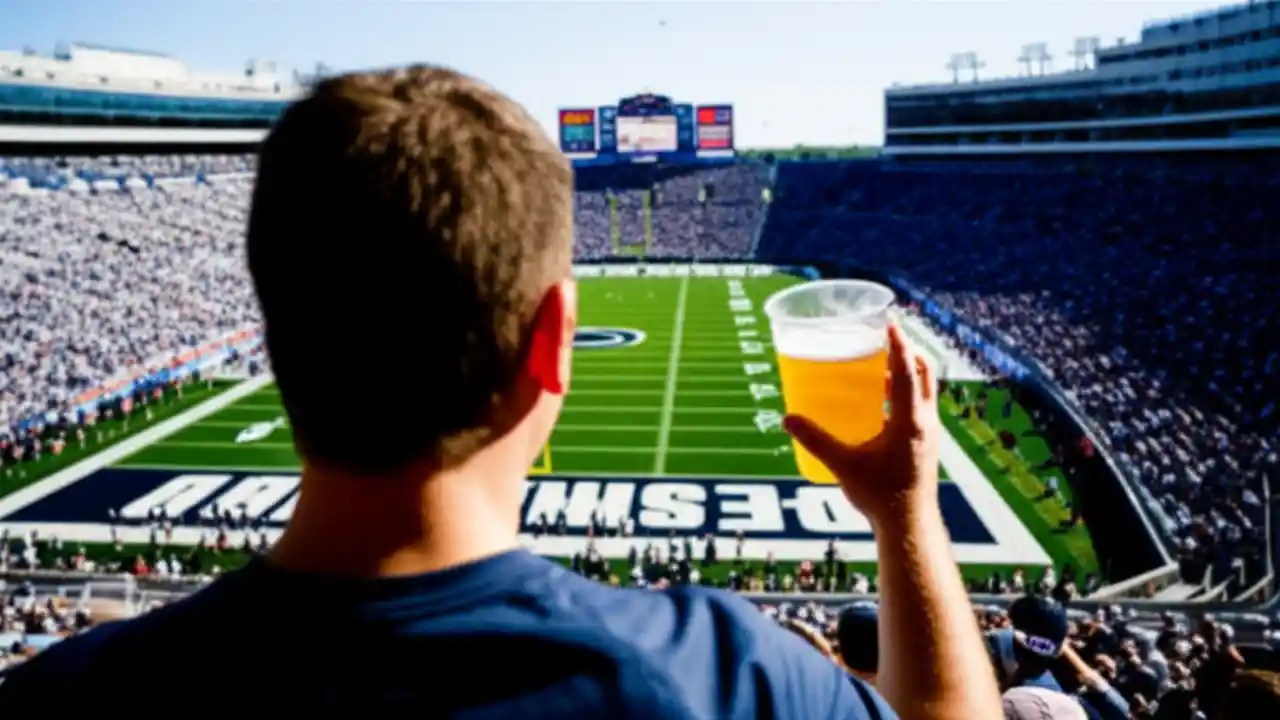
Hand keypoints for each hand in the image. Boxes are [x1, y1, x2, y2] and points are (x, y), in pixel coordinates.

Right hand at [783, 322, 938, 523]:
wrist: (909, 526)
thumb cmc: (880, 497)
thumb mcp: (843, 466)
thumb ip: (815, 440)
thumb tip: (787, 419)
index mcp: (910, 422)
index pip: (907, 372)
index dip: (898, 344)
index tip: (889, 322)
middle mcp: (926, 422)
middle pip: (924, 373)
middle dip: (907, 350)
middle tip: (885, 337)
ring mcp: (929, 433)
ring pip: (925, 389)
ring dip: (907, 371)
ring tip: (881, 363)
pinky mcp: (926, 443)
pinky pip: (920, 406)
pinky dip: (906, 392)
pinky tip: (883, 400)